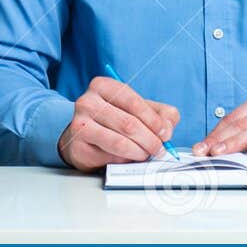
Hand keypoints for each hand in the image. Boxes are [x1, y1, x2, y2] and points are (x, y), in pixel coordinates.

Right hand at [57, 76, 180, 171]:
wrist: (83, 136)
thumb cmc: (114, 119)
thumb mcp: (138, 109)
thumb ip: (160, 114)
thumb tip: (168, 128)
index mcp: (103, 86)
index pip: (134, 102)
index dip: (154, 120)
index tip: (166, 134)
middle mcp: (87, 102)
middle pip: (128, 124)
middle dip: (150, 140)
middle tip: (160, 150)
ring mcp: (79, 124)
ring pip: (119, 143)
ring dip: (140, 153)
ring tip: (146, 155)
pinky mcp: (78, 146)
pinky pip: (109, 157)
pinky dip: (124, 161)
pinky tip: (128, 158)